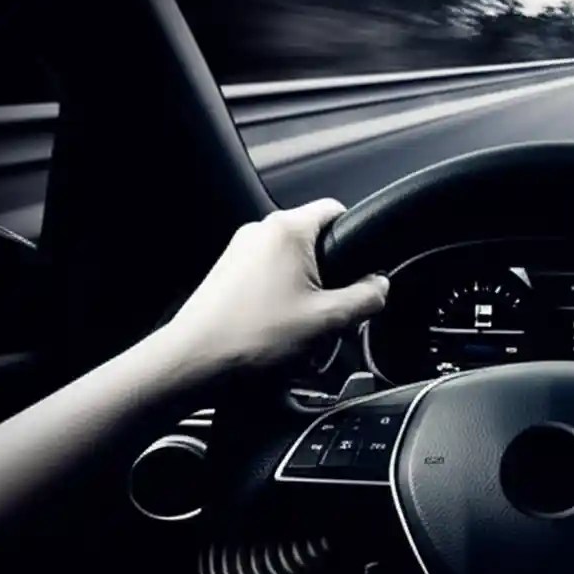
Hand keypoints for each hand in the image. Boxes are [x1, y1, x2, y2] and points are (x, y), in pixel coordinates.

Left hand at [169, 199, 388, 368]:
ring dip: (307, 292)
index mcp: (287, 230)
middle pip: (316, 241)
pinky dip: (283, 299)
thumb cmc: (252, 337)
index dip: (358, 237)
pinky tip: (281, 331)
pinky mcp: (228, 274)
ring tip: (304, 328)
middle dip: (332, 276)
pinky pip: (270, 276)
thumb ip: (366, 298)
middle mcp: (261, 232)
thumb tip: (379, 286)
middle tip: (333, 311)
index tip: (364, 267)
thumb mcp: (328, 320)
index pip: (337, 210)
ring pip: (293, 262)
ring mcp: (240, 252)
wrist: (193, 362)